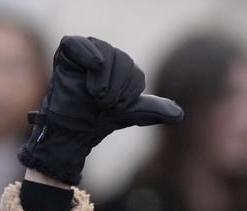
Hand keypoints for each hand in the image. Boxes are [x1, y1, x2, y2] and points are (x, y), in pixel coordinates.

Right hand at [18, 35, 183, 184]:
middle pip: (121, 60)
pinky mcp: (67, 52)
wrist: (74, 131)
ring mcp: (85, 52)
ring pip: (104, 54)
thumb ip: (153, 110)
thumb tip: (179, 114)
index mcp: (121, 66)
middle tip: (104, 103)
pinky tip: (94, 65)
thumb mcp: (130, 114)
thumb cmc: (99, 120)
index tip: (116, 107)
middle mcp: (104, 56)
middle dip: (117, 87)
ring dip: (103, 79)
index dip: (129, 91)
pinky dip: (87, 53)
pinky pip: (78, 44)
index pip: (134, 72)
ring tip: (95, 95)